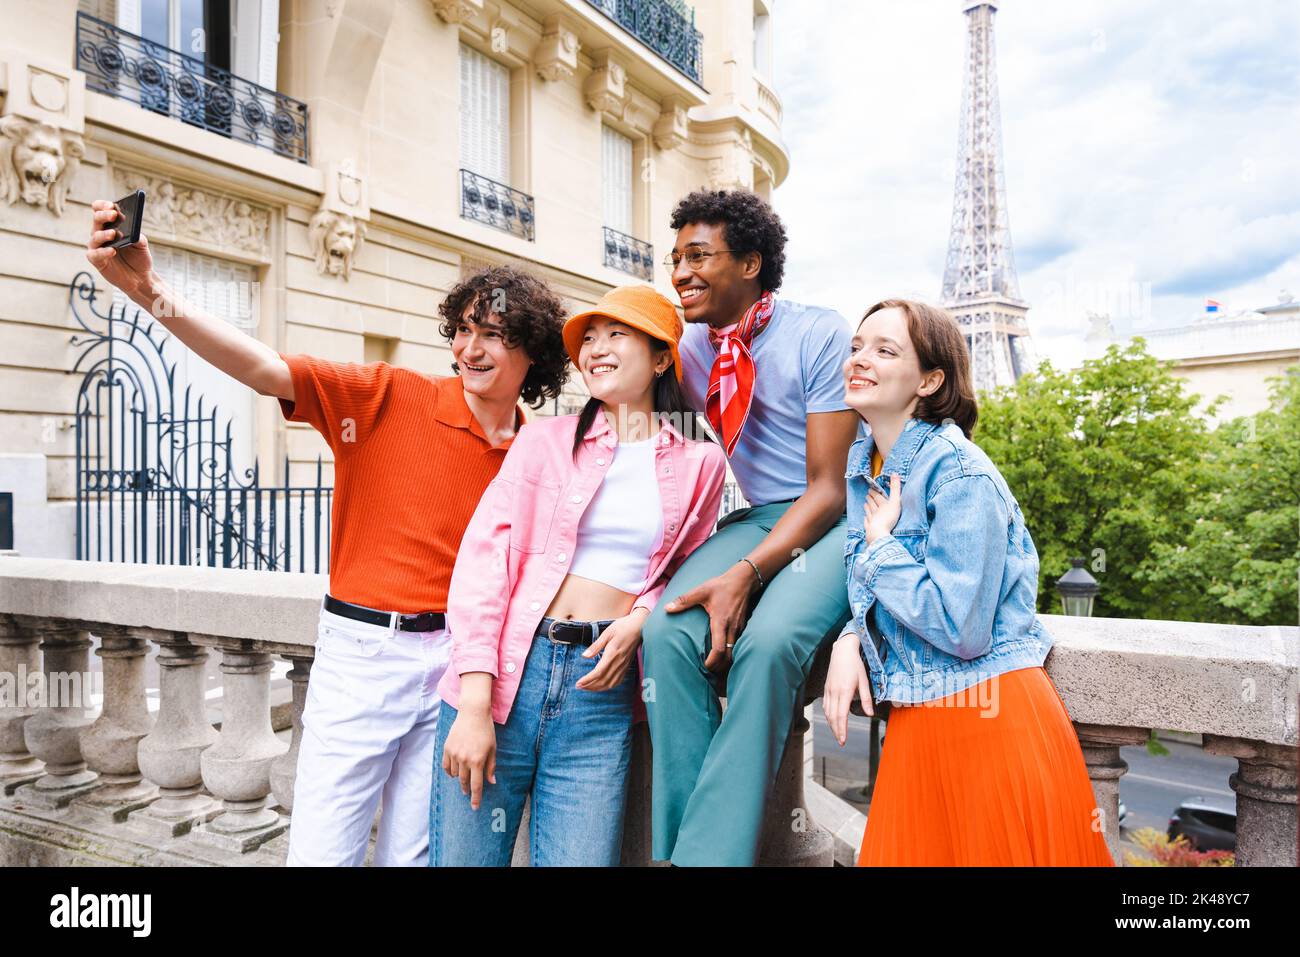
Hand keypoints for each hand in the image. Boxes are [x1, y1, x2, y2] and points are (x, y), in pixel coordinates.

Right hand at [86, 200, 155, 302]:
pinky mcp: (97, 261)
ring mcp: (97, 247)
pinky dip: (104, 252)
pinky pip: (96, 254)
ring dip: (104, 234)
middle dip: (104, 215)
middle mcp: (100, 234)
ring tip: (114, 233)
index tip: (112, 205)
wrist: (140, 278)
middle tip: (114, 214)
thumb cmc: (139, 258)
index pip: (100, 210)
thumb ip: (138, 236)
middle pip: (97, 220)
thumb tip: (134, 232)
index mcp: (110, 225)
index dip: (103, 205)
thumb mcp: (142, 245)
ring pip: (95, 236)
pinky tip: (112, 251)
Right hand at [441, 708, 496, 809]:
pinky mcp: (447, 748)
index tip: (475, 807)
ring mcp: (454, 754)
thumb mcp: (493, 749)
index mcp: (478, 760)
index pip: (476, 785)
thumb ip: (491, 767)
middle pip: (464, 781)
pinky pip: (446, 766)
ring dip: (460, 778)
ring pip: (455, 774)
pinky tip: (454, 772)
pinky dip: (450, 771)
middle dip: (467, 790)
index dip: (476, 798)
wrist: (473, 713)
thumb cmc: (486, 731)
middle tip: (468, 794)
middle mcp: (464, 759)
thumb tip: (492, 782)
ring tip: (464, 776)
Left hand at [576, 608, 647, 691]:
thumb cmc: (623, 627)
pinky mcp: (627, 666)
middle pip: (603, 681)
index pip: (598, 672)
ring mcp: (623, 666)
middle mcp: (618, 662)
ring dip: (598, 688)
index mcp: (612, 654)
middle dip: (590, 686)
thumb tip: (584, 656)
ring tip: (587, 688)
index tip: (579, 683)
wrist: (640, 626)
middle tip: (579, 686)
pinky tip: (602, 686)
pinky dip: (608, 686)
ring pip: (610, 683)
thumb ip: (596, 646)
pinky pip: (618, 681)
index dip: (588, 680)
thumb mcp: (607, 633)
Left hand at [664, 562, 759, 673]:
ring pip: (734, 652)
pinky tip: (722, 653)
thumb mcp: (701, 591)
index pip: (719, 649)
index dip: (712, 662)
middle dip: (719, 667)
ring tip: (714, 665)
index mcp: (720, 622)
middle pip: (729, 656)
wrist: (743, 580)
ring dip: (725, 661)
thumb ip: (684, 600)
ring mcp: (739, 628)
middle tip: (708, 670)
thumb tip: (667, 608)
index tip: (704, 666)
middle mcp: (731, 628)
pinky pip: (737, 645)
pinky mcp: (742, 627)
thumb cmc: (721, 586)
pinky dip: (730, 652)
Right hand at [822, 632, 873, 746]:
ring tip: (837, 734)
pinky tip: (832, 720)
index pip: (841, 715)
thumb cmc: (855, 664)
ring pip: (827, 712)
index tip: (843, 740)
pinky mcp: (826, 688)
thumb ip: (866, 698)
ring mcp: (828, 690)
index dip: (842, 729)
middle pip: (832, 717)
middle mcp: (834, 692)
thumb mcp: (864, 680)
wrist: (842, 651)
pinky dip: (828, 716)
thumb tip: (870, 714)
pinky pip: (825, 706)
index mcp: (845, 691)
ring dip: (831, 725)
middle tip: (841, 742)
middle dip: (836, 731)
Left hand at [864, 473, 901, 544]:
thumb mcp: (895, 502)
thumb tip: (895, 473)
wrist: (880, 533)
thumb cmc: (889, 517)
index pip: (877, 497)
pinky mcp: (870, 529)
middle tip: (867, 495)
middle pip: (872, 504)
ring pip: (869, 512)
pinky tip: (865, 519)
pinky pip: (868, 523)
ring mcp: (872, 521)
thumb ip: (895, 488)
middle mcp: (875, 511)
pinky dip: (866, 520)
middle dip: (870, 499)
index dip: (874, 493)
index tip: (870, 489)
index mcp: (882, 504)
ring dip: (867, 507)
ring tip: (865, 504)